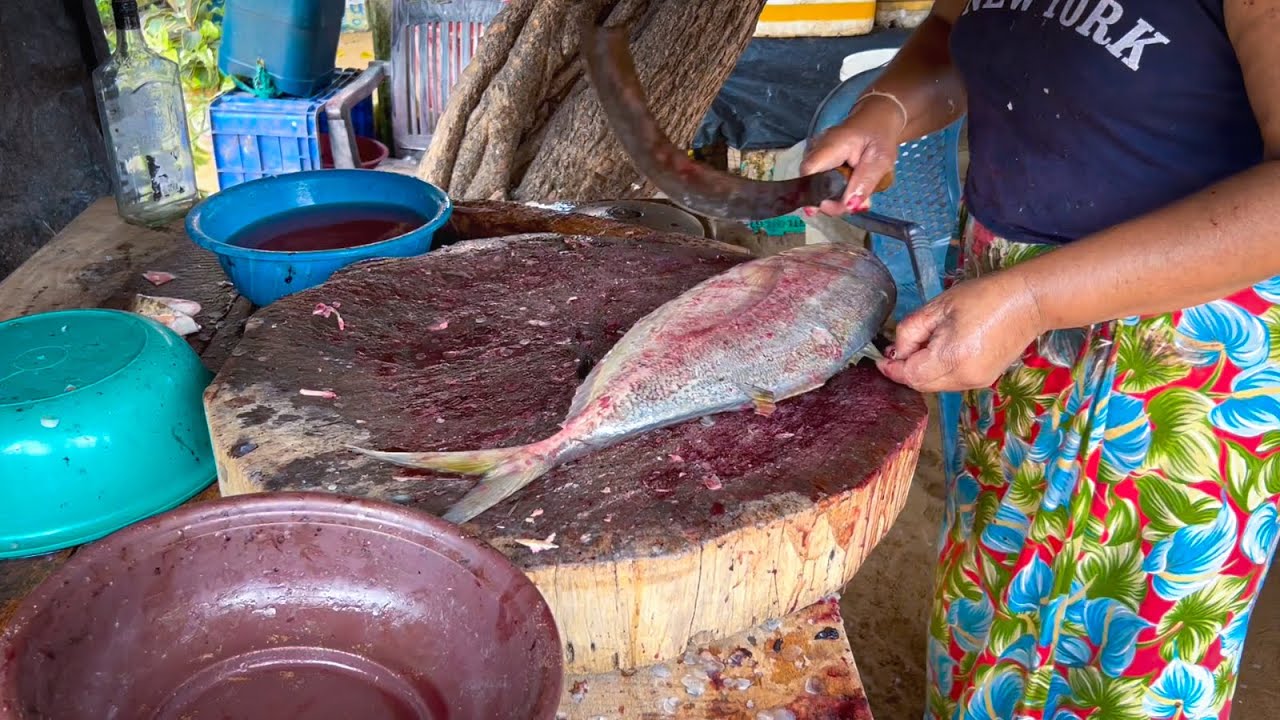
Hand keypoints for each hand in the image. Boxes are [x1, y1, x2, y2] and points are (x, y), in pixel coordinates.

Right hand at [799, 94, 905, 216]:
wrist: (878, 119)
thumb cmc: (880, 135)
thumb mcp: (881, 159)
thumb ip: (865, 183)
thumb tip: (850, 207)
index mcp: (830, 145)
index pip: (809, 173)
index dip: (813, 196)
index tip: (829, 208)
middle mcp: (816, 150)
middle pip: (811, 185)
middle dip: (833, 202)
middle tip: (858, 204)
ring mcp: (815, 156)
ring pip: (817, 187)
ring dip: (837, 198)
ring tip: (860, 195)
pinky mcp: (819, 163)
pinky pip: (823, 183)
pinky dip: (838, 191)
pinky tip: (853, 187)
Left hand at [876, 270, 1046, 391]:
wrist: (1027, 302)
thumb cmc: (982, 298)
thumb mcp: (938, 307)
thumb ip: (910, 331)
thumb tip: (898, 351)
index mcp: (951, 358)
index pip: (911, 376)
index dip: (892, 369)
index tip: (882, 359)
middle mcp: (964, 377)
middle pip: (921, 385)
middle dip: (906, 370)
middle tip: (903, 346)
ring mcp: (976, 382)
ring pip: (935, 385)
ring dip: (922, 370)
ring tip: (928, 342)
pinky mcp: (984, 380)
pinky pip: (950, 382)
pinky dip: (939, 371)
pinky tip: (943, 349)